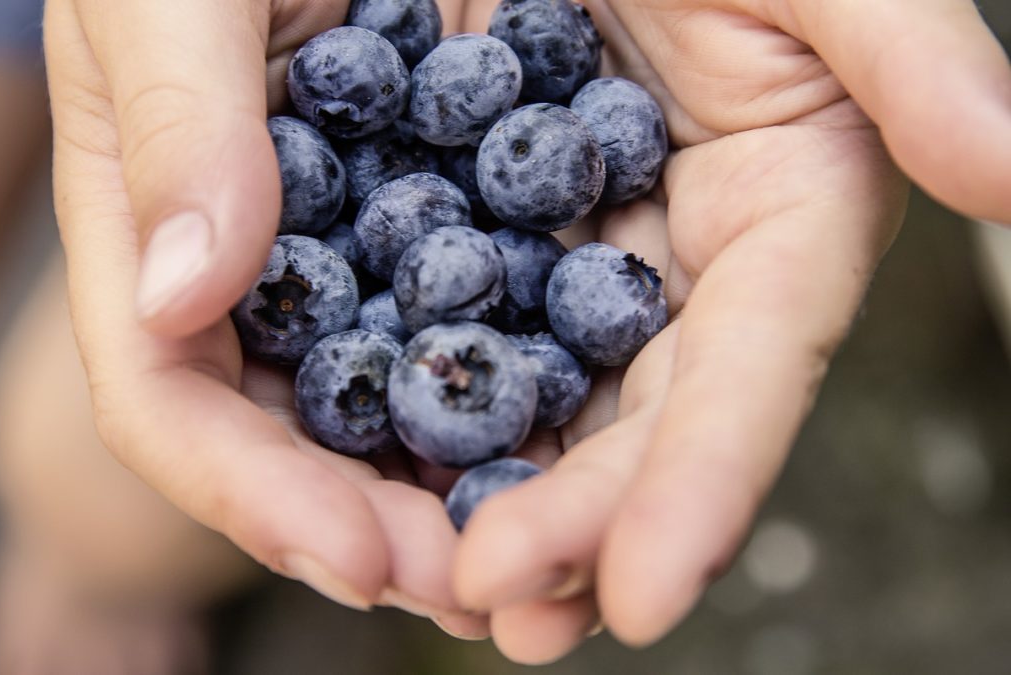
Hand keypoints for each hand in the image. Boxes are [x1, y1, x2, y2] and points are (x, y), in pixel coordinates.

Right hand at [43, 0, 489, 634]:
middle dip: (382, 525)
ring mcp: (372, 248)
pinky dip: (544, 390)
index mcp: (167, 219)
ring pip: (409, 398)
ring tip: (549, 561)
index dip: (257, 494)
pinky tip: (604, 442)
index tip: (362, 560)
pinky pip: (509, 318)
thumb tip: (179, 299)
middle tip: (474, 590)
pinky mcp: (475, 213)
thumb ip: (176, 124)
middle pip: (305, 435)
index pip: (175, 397)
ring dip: (473, 490)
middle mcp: (269, 260)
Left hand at [449, 0, 1010, 662]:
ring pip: (537, 397)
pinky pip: (444, 326)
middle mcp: (680, 261)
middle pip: (636, 417)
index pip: (750, 369)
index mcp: (781, 212)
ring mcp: (576, 252)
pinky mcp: (482, 229)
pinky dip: (413, 399)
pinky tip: (364, 464)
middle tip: (502, 612)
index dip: (702, 482)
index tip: (641, 598)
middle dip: (576, 520)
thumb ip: (915, 59)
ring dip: (487, 493)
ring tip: (433, 583)